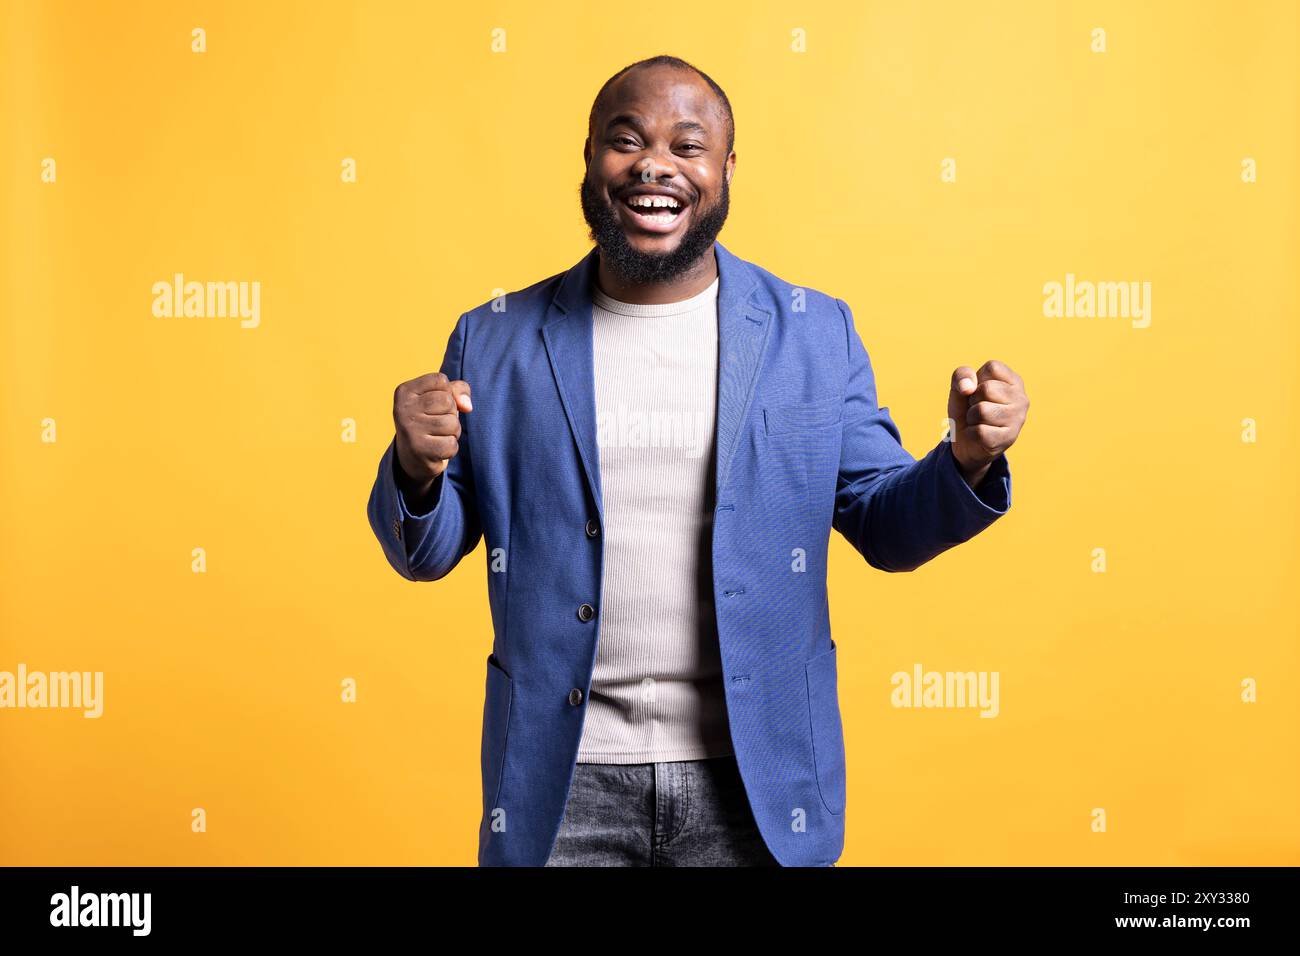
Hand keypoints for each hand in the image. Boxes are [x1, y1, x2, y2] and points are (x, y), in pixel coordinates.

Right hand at [392, 372, 472, 499]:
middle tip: (436, 424)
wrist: (412, 457)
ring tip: (438, 436)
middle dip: (451, 414)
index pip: (441, 381)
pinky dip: (450, 448)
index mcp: (405, 391)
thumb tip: (467, 406)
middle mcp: (403, 408)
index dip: (447, 394)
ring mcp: (409, 429)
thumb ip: (457, 390)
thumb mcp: (440, 397)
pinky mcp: (419, 450)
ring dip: (452, 432)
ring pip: (452, 423)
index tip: (434, 406)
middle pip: (447, 401)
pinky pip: (451, 444)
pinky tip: (437, 449)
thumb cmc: (430, 420)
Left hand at [946, 360, 1028, 486]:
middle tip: (977, 409)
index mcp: (1014, 381)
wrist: (966, 442)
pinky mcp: (1008, 439)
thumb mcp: (960, 388)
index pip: (992, 367)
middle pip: (987, 389)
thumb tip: (967, 387)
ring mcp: (1018, 420)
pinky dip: (971, 433)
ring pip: (982, 411)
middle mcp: (1021, 399)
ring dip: (971, 417)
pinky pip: (979, 431)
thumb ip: (961, 375)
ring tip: (978, 421)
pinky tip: (979, 435)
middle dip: (972, 400)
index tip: (978, 391)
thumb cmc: (967, 409)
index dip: (976, 380)